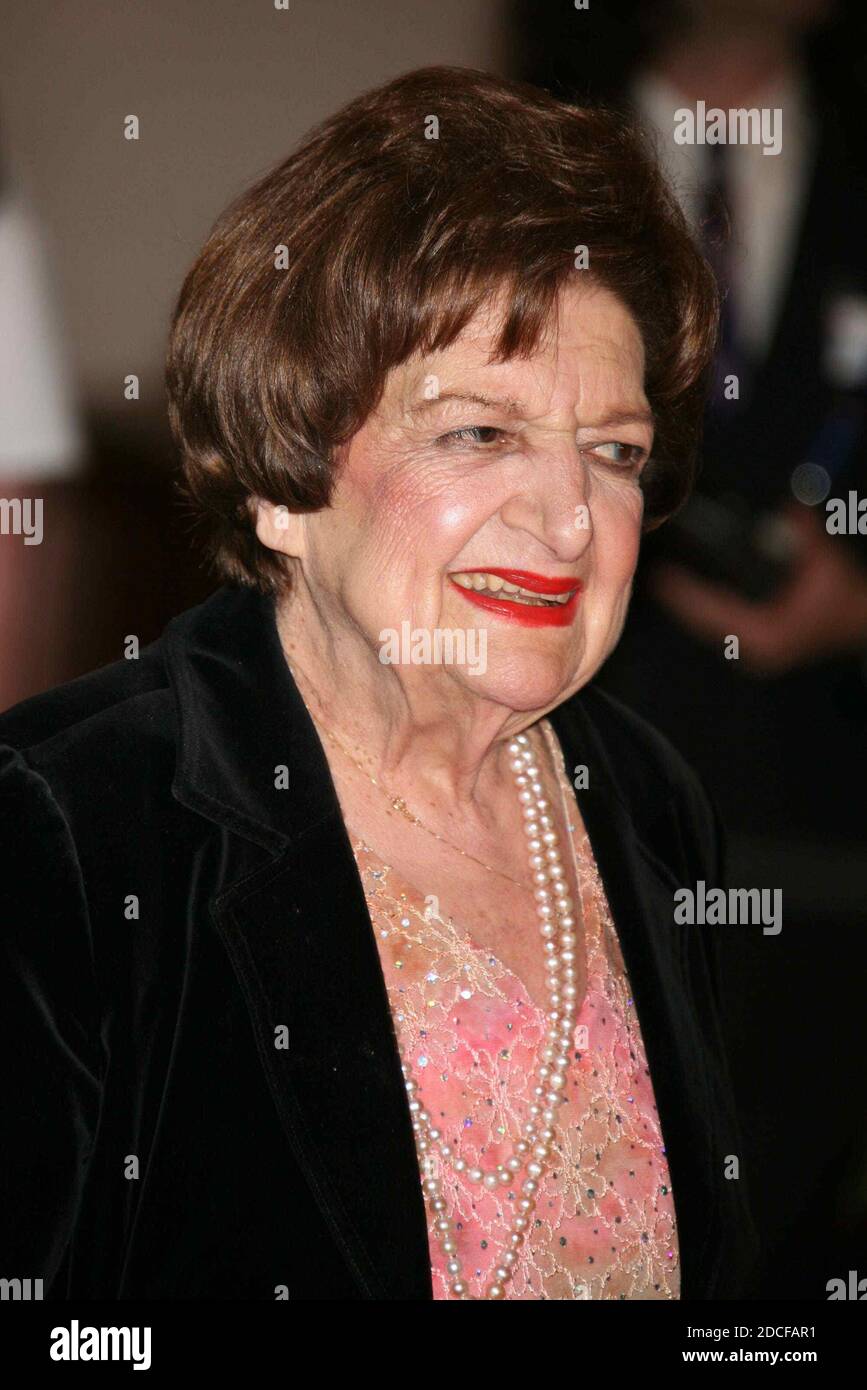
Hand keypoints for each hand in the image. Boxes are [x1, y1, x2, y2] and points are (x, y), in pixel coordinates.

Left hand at [647, 501, 866, 675]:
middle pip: (706, 622)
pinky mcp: (757, 642)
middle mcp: (756, 649)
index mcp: (767, 636)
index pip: (715, 613)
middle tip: (656, 577)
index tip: (661, 579)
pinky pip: (722, 623)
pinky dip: (708, 605)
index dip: (686, 595)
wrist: (860, 621)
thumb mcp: (826, 562)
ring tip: (667, 582)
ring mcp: (755, 649)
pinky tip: (691, 589)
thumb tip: (788, 508)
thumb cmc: (844, 598)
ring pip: (712, 624)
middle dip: (683, 597)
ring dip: (693, 603)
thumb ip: (804, 533)